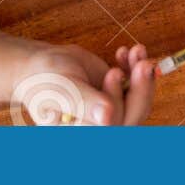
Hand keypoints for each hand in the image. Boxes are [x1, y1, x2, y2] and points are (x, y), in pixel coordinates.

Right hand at [13, 43, 155, 125]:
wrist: (43, 67)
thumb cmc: (44, 81)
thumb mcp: (61, 90)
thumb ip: (83, 103)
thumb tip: (107, 119)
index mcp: (82, 134)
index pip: (111, 128)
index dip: (118, 104)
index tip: (113, 73)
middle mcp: (100, 128)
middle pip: (132, 117)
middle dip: (141, 89)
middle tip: (141, 64)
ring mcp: (112, 112)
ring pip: (139, 101)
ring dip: (142, 76)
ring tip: (136, 51)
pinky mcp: (119, 95)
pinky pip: (136, 86)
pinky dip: (135, 67)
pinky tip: (125, 52)